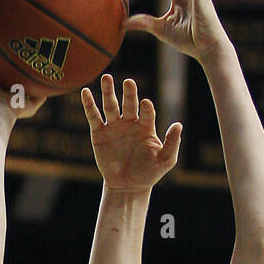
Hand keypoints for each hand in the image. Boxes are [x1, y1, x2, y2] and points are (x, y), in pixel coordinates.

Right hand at [81, 75, 180, 192]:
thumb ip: (172, 143)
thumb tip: (178, 125)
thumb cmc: (149, 173)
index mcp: (146, 126)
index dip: (147, 108)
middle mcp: (130, 122)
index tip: (146, 103)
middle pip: (129, 103)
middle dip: (129, 93)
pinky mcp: (99, 133)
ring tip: (107, 78)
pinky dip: (89, 104)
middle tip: (129, 82)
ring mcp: (114, 126)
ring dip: (108, 91)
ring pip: (111, 105)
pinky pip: (93, 116)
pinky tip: (86, 92)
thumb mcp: (165, 160)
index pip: (147, 112)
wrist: (127, 186)